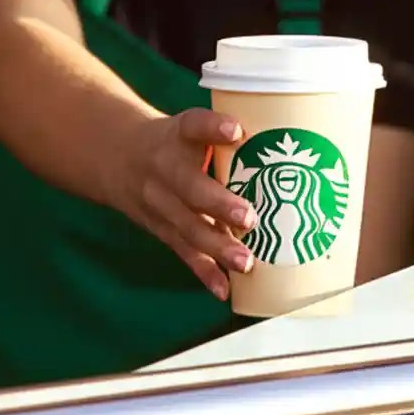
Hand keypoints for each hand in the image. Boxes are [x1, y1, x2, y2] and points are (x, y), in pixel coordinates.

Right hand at [106, 108, 257, 300]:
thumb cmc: (176, 142)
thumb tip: (296, 149)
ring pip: (188, 226)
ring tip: (246, 262)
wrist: (117, 156)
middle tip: (249, 217)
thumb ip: (228, 137)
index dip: (213, 127)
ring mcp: (160, 201)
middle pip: (189, 187)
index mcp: (178, 134)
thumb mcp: (192, 127)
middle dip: (218, 204)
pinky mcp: (162, 228)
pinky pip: (184, 252)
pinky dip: (205, 272)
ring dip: (217, 246)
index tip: (236, 130)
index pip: (194, 125)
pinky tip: (225, 289)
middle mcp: (165, 167)